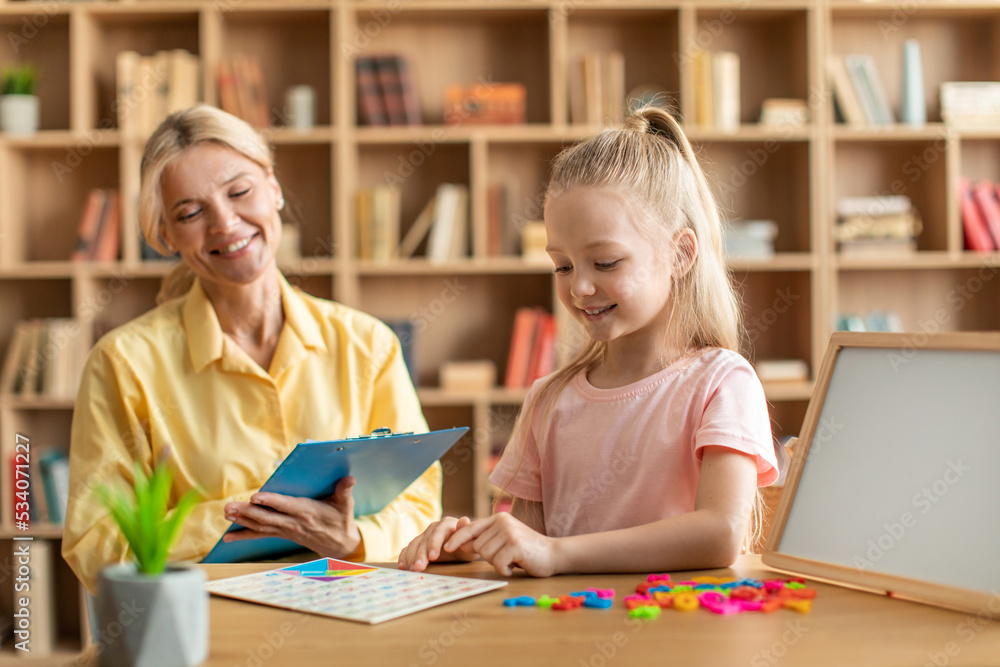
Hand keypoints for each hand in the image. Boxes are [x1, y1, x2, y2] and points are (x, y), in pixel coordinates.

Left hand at [222, 476, 361, 557]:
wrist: (339, 545)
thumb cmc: (341, 520)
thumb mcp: (346, 505)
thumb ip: (345, 491)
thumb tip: (349, 479)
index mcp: (307, 512)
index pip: (285, 506)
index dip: (270, 501)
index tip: (255, 496)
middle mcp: (293, 523)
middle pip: (266, 518)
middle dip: (246, 512)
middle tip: (229, 507)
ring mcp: (285, 530)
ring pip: (260, 526)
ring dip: (242, 520)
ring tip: (226, 514)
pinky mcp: (281, 534)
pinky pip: (260, 535)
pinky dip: (244, 535)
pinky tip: (228, 537)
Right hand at [397, 516, 476, 571]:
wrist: (463, 547)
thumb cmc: (468, 544)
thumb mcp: (470, 539)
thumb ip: (465, 531)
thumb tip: (465, 520)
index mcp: (446, 524)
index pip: (438, 532)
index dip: (433, 544)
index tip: (432, 557)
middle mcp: (433, 528)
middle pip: (424, 540)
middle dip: (420, 555)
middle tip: (418, 568)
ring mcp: (425, 536)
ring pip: (415, 545)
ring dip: (411, 557)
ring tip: (411, 569)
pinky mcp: (419, 545)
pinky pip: (409, 549)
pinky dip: (404, 557)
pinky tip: (402, 566)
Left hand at [445, 512, 558, 576]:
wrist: (553, 554)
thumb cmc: (526, 551)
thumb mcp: (504, 540)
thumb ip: (486, 539)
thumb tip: (462, 544)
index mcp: (498, 518)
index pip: (471, 528)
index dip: (457, 538)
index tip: (447, 548)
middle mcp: (502, 521)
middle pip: (477, 546)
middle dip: (488, 557)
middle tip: (506, 556)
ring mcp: (509, 532)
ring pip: (486, 555)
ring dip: (497, 563)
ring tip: (512, 559)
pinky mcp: (515, 544)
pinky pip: (497, 563)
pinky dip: (504, 569)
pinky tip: (516, 565)